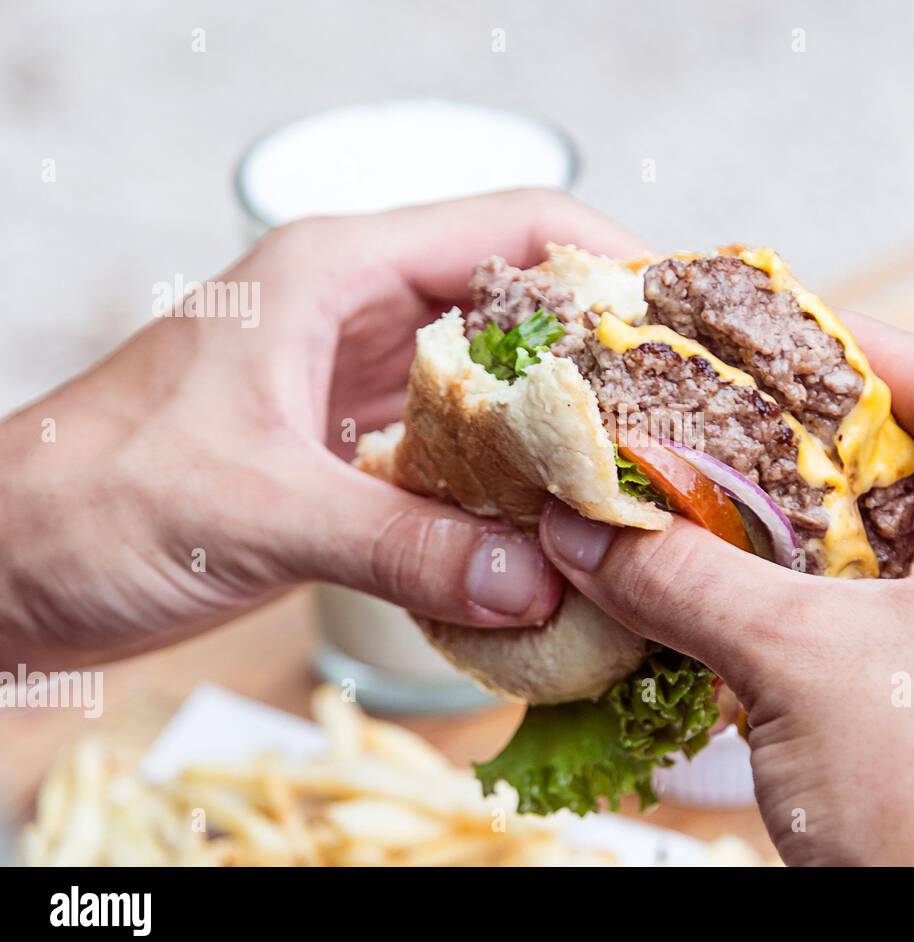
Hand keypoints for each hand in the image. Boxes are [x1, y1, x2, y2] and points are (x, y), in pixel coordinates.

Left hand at [0, 189, 644, 667]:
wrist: (7, 566)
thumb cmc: (93, 503)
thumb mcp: (257, 511)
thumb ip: (404, 544)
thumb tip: (538, 579)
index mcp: (336, 272)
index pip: (509, 225)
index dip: (607, 260)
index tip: (682, 322)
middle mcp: (356, 310)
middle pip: (515, 301)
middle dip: (600, 351)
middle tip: (681, 415)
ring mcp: (355, 378)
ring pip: (492, 378)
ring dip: (558, 423)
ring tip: (636, 473)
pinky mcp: (348, 445)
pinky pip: (457, 446)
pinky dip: (507, 479)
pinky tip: (550, 524)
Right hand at [539, 311, 913, 864]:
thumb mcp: (792, 660)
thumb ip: (684, 576)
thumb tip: (590, 529)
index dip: (853, 358)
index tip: (781, 340)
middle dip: (854, 458)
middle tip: (765, 432)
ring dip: (876, 540)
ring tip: (788, 520)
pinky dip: (906, 610)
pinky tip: (833, 618)